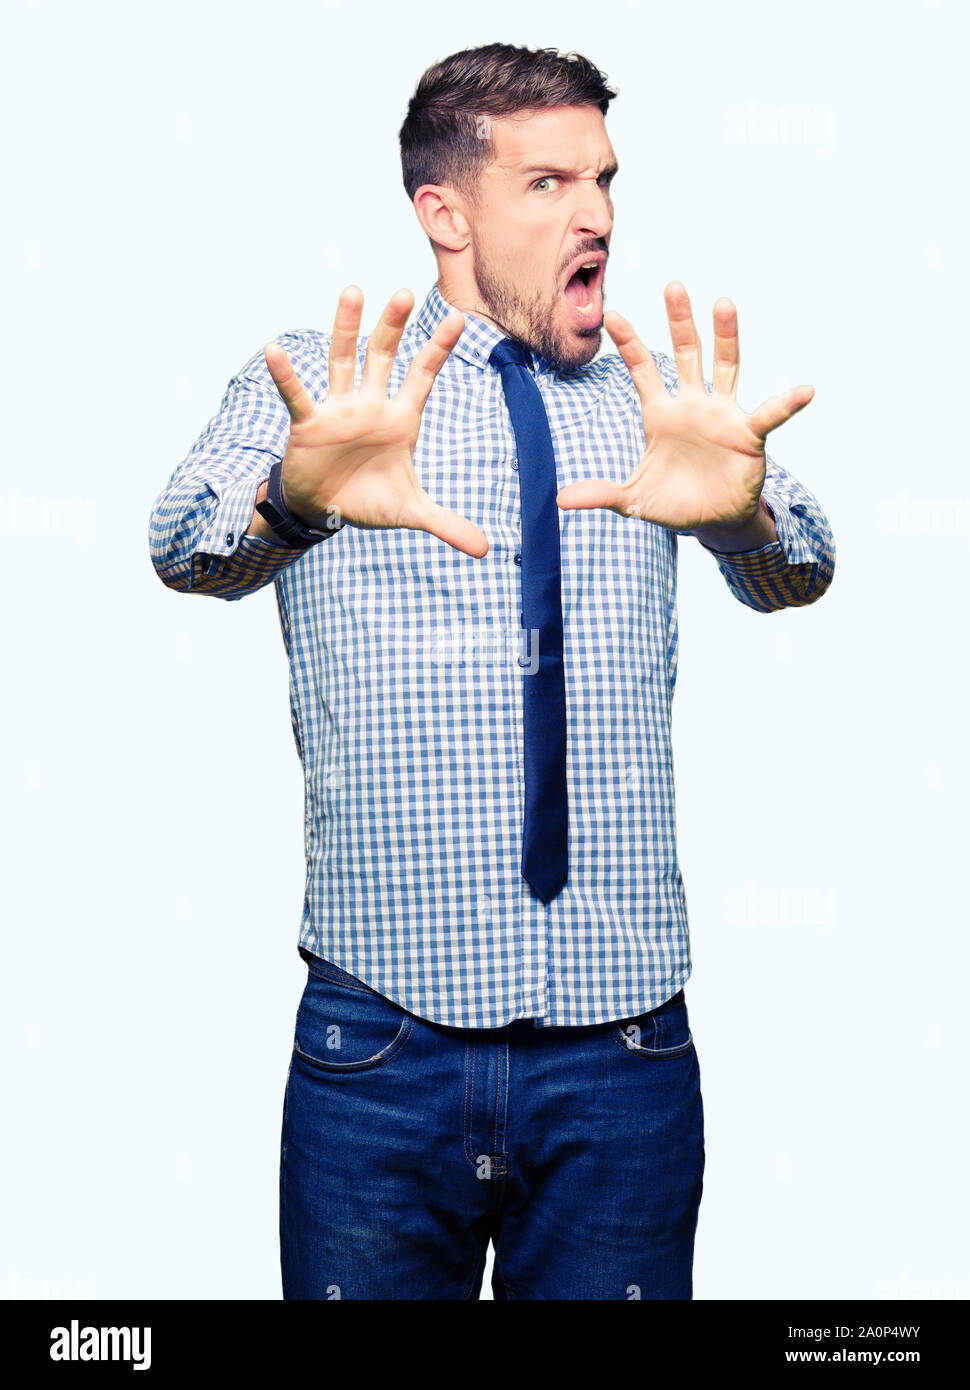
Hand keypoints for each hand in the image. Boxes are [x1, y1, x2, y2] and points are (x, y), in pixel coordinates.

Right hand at [264, 287, 487, 557]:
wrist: (326, 510)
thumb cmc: (369, 499)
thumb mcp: (410, 512)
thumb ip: (446, 524)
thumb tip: (485, 550)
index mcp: (399, 419)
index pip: (423, 376)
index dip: (439, 350)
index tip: (460, 319)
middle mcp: (370, 404)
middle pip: (384, 357)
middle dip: (394, 327)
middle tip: (406, 293)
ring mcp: (338, 409)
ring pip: (343, 361)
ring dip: (347, 328)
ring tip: (353, 291)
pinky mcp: (308, 423)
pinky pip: (297, 396)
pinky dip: (286, 376)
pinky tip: (275, 351)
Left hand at [556, 282, 813, 531]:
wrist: (713, 520)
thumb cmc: (675, 502)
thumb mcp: (633, 501)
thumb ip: (601, 494)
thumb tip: (560, 500)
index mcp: (661, 414)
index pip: (642, 370)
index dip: (628, 343)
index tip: (611, 313)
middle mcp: (692, 404)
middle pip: (685, 354)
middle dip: (679, 322)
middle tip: (673, 285)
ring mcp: (722, 415)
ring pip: (725, 367)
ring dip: (726, 337)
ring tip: (724, 304)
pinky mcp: (748, 435)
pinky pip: (769, 414)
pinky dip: (787, 403)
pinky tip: (805, 390)